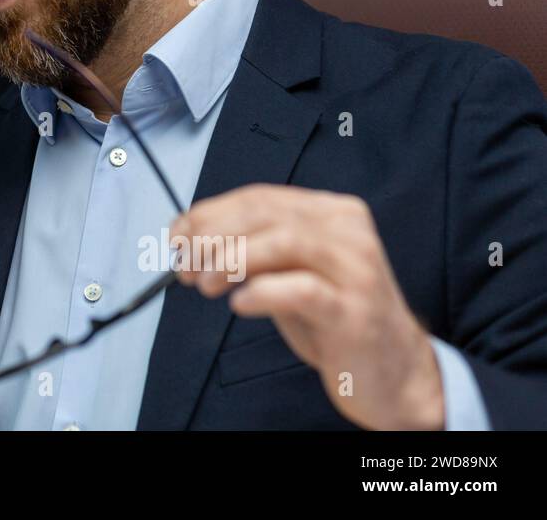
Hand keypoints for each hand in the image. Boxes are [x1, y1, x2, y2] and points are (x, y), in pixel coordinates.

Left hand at [170, 184, 444, 429]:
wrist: (393, 372)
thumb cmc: (334, 319)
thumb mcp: (288, 272)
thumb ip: (251, 249)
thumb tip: (191, 238)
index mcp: (332, 212)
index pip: (258, 197)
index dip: (208, 215)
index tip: (177, 238)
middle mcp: (348, 231)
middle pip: (265, 213)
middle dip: (212, 237)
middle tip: (186, 267)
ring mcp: (356, 269)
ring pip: (284, 241)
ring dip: (231, 260)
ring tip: (207, 285)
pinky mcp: (355, 311)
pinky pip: (302, 289)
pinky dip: (261, 292)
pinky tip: (240, 304)